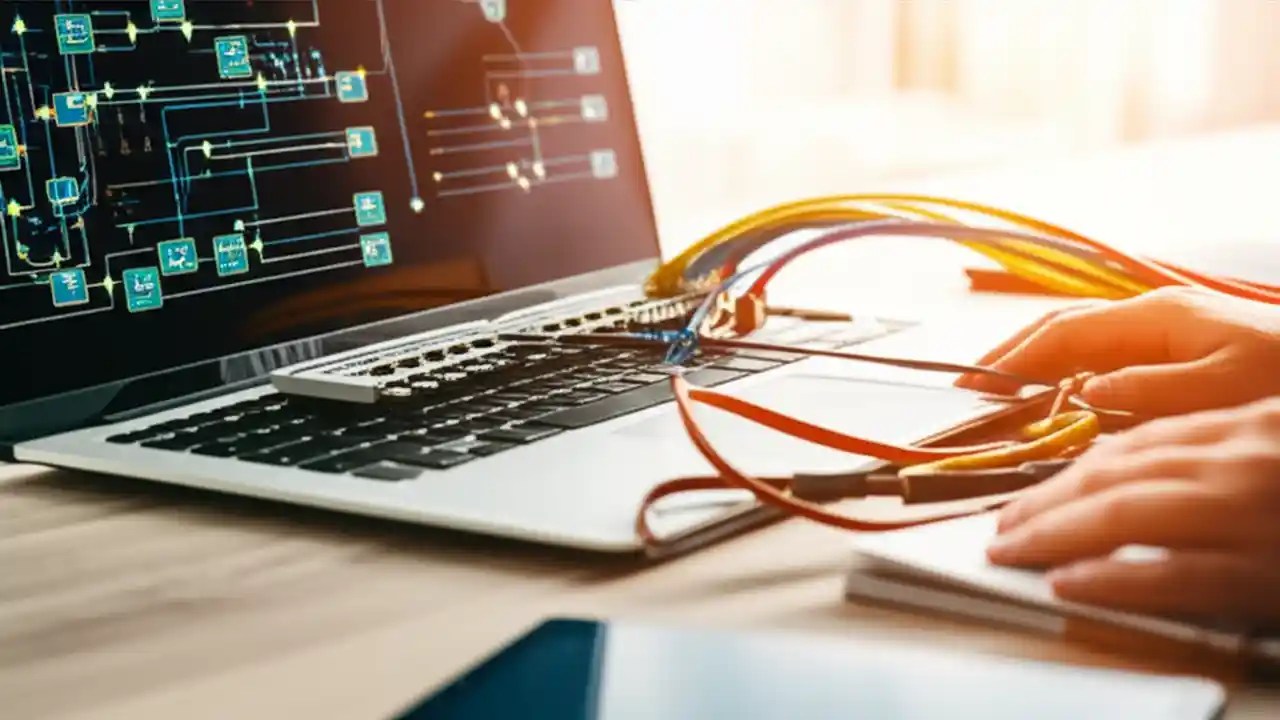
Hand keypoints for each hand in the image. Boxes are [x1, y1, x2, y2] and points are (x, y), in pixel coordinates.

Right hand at [956, 287, 1279, 415]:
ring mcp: (1166, 326)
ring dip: (1036, 361)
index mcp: (1158, 318)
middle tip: (971, 387)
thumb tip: (1087, 392)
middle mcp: (1154, 314)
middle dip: (1012, 355)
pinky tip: (1059, 392)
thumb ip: (1152, 390)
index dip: (1014, 360)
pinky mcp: (1179, 344)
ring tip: (1000, 389)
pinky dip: (1068, 369)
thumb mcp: (1226, 389)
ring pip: (1081, 337)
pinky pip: (1105, 351)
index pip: (1064, 334)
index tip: (976, 387)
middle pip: (1063, 327)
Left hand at [986, 397, 1279, 625]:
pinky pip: (1169, 575)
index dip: (1074, 469)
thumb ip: (1224, 457)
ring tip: (1010, 549)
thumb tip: (1153, 478)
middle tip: (1003, 524)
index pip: (1138, 443)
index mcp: (1246, 426)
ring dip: (1053, 532)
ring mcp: (1245, 513)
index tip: (1036, 490)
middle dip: (1047, 501)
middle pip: (1115, 474)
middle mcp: (1236, 462)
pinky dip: (1110, 578)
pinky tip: (1065, 583)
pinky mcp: (1261, 572)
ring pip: (1124, 513)